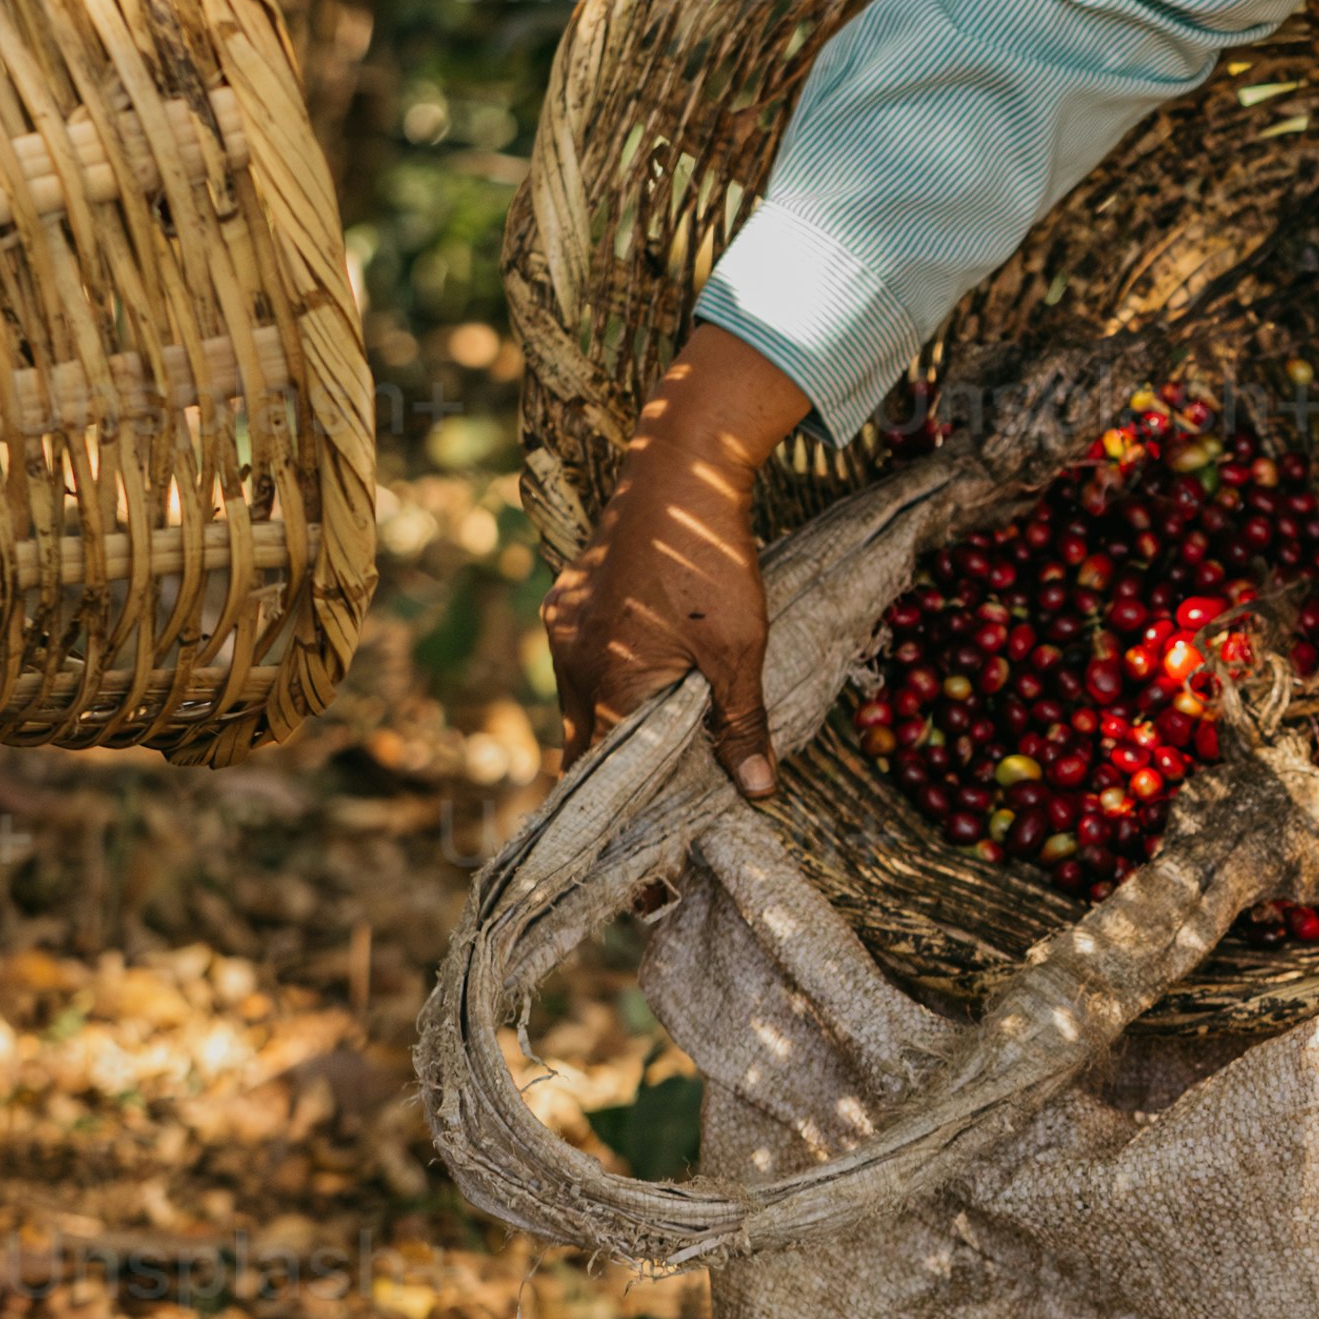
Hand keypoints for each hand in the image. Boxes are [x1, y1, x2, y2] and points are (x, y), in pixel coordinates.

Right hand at [543, 328, 812, 779]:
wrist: (679, 472)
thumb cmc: (710, 563)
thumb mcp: (740, 649)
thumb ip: (741, 724)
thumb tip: (756, 793)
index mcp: (607, 683)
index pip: (610, 774)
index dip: (636, 812)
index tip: (658, 846)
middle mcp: (570, 661)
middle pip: (588, 744)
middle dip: (620, 778)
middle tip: (658, 809)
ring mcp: (562, 629)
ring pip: (582, 704)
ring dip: (616, 727)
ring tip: (658, 749)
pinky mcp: (566, 604)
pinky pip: (581, 665)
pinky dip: (609, 685)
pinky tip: (643, 685)